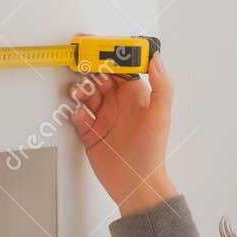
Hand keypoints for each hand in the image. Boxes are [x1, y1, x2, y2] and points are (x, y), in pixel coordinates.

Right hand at [68, 53, 176, 215]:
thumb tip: (156, 58)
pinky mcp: (90, 134)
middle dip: (89, 73)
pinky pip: (77, 117)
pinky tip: (79, 115)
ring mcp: (103, 119)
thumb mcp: (161, 116)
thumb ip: (161, 85)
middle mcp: (118, 105)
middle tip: (83, 71)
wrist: (136, 185)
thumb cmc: (152, 153)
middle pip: (98, 79)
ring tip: (80, 95)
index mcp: (136, 97)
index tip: (100, 51)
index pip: (120, 69)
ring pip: (85, 95)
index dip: (110, 58)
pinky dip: (75, 113)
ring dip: (80, 91)